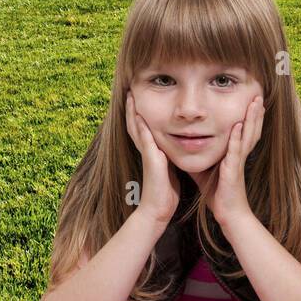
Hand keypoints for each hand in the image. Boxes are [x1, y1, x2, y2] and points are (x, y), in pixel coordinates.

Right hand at [125, 90, 180, 224]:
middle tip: (129, 91)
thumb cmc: (164, 193)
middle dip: (132, 108)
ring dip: (133, 112)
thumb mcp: (168, 171)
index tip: (137, 99)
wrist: (158, 209)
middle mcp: (146, 150)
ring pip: (137, 128)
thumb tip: (172, 153)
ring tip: (130, 96)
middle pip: (135, 124)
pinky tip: (139, 114)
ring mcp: (147, 153)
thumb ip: (167, 160)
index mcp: (151, 152)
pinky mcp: (151, 158)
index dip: (138, 114)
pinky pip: (145, 138)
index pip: (142, 129)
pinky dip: (141, 125)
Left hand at [206, 93, 263, 227]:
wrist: (228, 214)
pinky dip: (238, 137)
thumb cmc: (219, 193)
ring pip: (248, 135)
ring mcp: (238, 161)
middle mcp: (239, 155)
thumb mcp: (206, 170)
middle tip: (258, 94)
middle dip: (254, 111)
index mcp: (234, 154)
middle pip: (251, 128)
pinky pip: (236, 151)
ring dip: (251, 118)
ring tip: (255, 102)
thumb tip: (186, 147)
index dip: (248, 115)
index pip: (244, 130)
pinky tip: (239, 125)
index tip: (251, 99)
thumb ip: (201, 156)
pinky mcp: (233, 169)